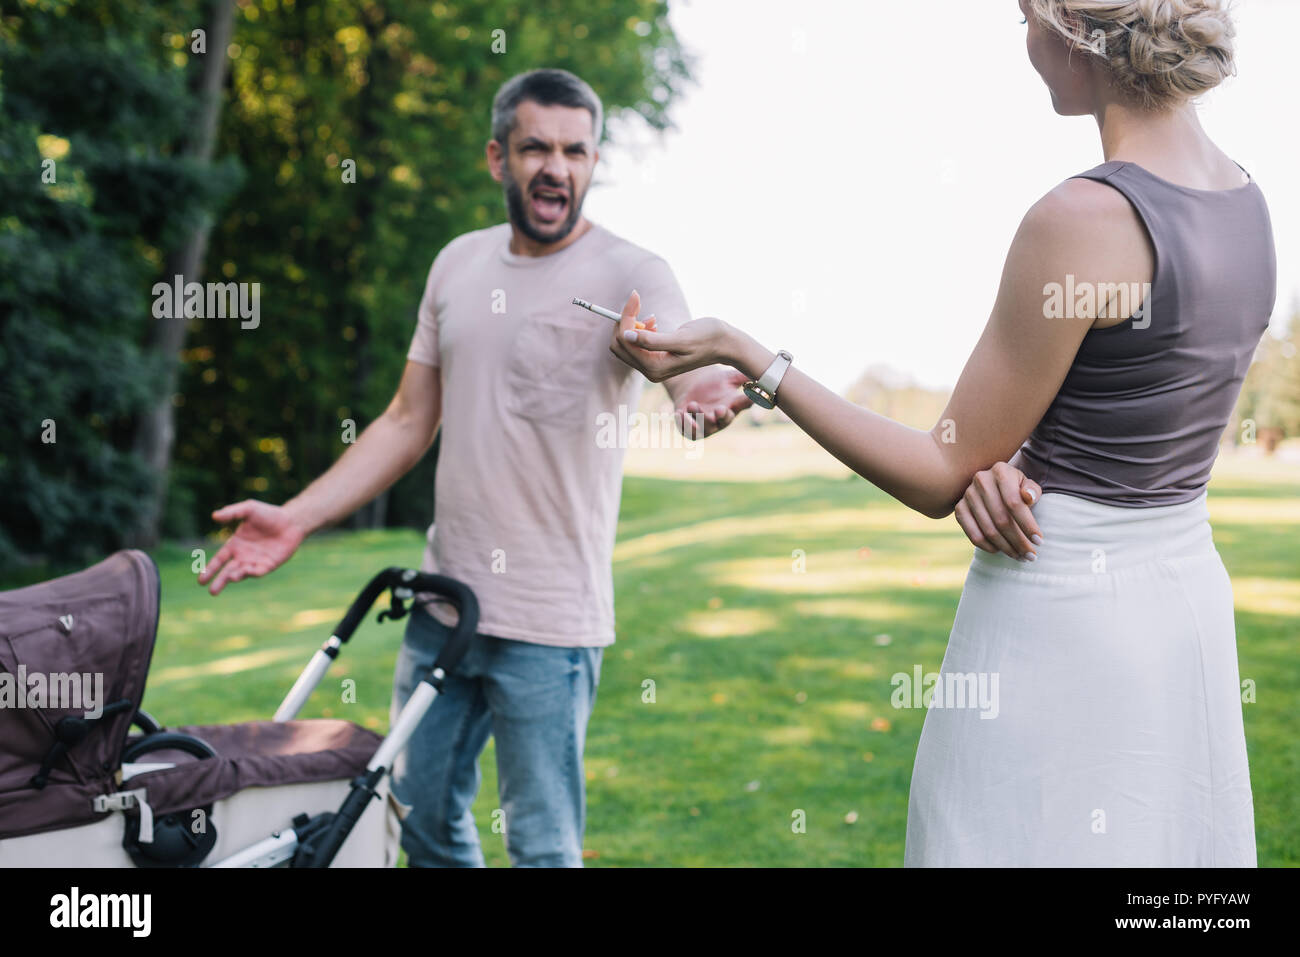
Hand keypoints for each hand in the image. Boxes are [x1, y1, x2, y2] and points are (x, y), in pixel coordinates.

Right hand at [198, 499, 307, 594]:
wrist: (292, 521)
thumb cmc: (269, 514)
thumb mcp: (249, 509)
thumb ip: (232, 512)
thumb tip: (214, 515)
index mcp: (235, 545)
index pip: (219, 560)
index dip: (210, 569)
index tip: (201, 580)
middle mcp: (244, 556)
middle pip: (228, 571)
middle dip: (220, 581)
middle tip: (212, 592)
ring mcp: (256, 561)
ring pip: (243, 573)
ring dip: (236, 576)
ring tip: (231, 577)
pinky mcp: (269, 565)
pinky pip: (259, 571)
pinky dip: (252, 572)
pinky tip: (247, 570)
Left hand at [608, 290, 733, 382]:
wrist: (725, 344)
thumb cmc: (707, 338)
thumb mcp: (681, 339)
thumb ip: (652, 341)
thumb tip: (626, 336)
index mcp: (655, 368)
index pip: (625, 341)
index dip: (626, 317)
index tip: (636, 295)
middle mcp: (650, 371)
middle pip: (619, 345)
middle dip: (626, 322)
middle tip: (639, 303)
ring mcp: (652, 367)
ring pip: (625, 344)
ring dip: (632, 326)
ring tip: (652, 318)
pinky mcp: (655, 360)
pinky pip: (634, 345)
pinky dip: (639, 330)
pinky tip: (653, 323)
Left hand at [673, 368, 752, 437]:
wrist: (693, 390)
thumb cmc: (715, 384)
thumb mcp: (729, 377)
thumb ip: (743, 376)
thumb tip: (763, 367)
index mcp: (734, 406)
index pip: (743, 404)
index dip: (745, 402)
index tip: (746, 398)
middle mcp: (721, 419)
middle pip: (724, 421)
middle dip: (721, 417)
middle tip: (719, 409)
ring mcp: (705, 426)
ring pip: (703, 428)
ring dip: (699, 418)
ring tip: (693, 404)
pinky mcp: (689, 428)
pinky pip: (686, 430)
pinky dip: (683, 423)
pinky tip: (679, 413)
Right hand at [953, 462, 1043, 560]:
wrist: (993, 484)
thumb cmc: (1015, 487)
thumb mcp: (1026, 484)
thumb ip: (1032, 490)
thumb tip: (1028, 497)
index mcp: (1001, 471)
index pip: (1014, 503)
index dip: (1027, 524)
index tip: (1039, 541)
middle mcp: (981, 480)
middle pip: (1001, 519)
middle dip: (1018, 541)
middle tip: (1031, 556)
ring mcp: (967, 494)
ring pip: (988, 529)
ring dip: (1005, 547)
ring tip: (1019, 556)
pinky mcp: (959, 508)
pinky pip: (973, 534)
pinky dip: (987, 546)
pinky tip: (1000, 551)